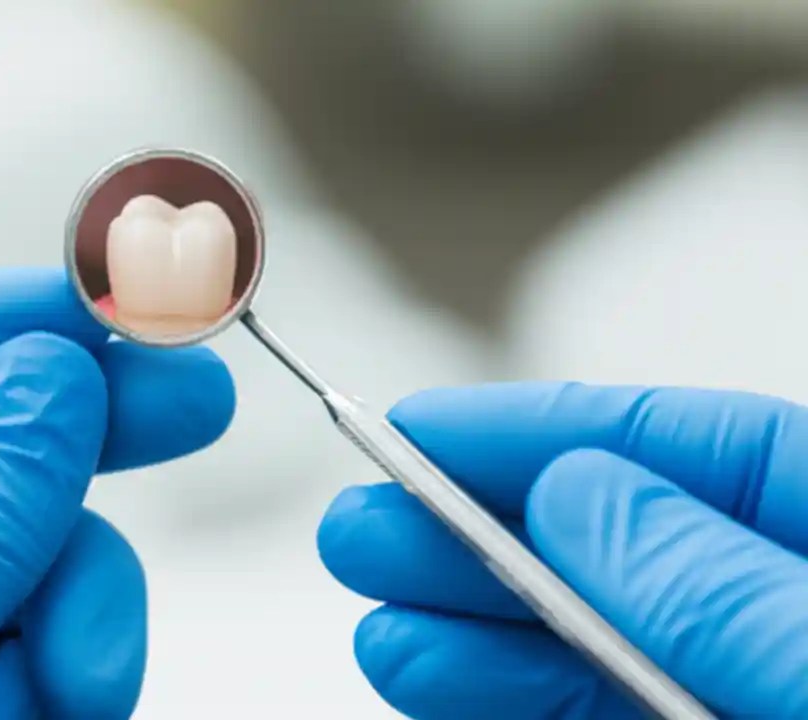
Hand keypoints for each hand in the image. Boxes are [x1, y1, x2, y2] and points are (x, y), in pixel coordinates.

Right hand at [318, 383, 807, 718]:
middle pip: (619, 544)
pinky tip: (425, 673)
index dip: (553, 427)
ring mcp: (738, 695)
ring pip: (587, 638)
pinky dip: (499, 697)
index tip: (428, 424)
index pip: (706, 450)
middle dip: (479, 526)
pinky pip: (587, 718)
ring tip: (371, 599)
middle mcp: (789, 617)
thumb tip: (580, 493)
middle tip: (366, 521)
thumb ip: (718, 587)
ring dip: (463, 617)